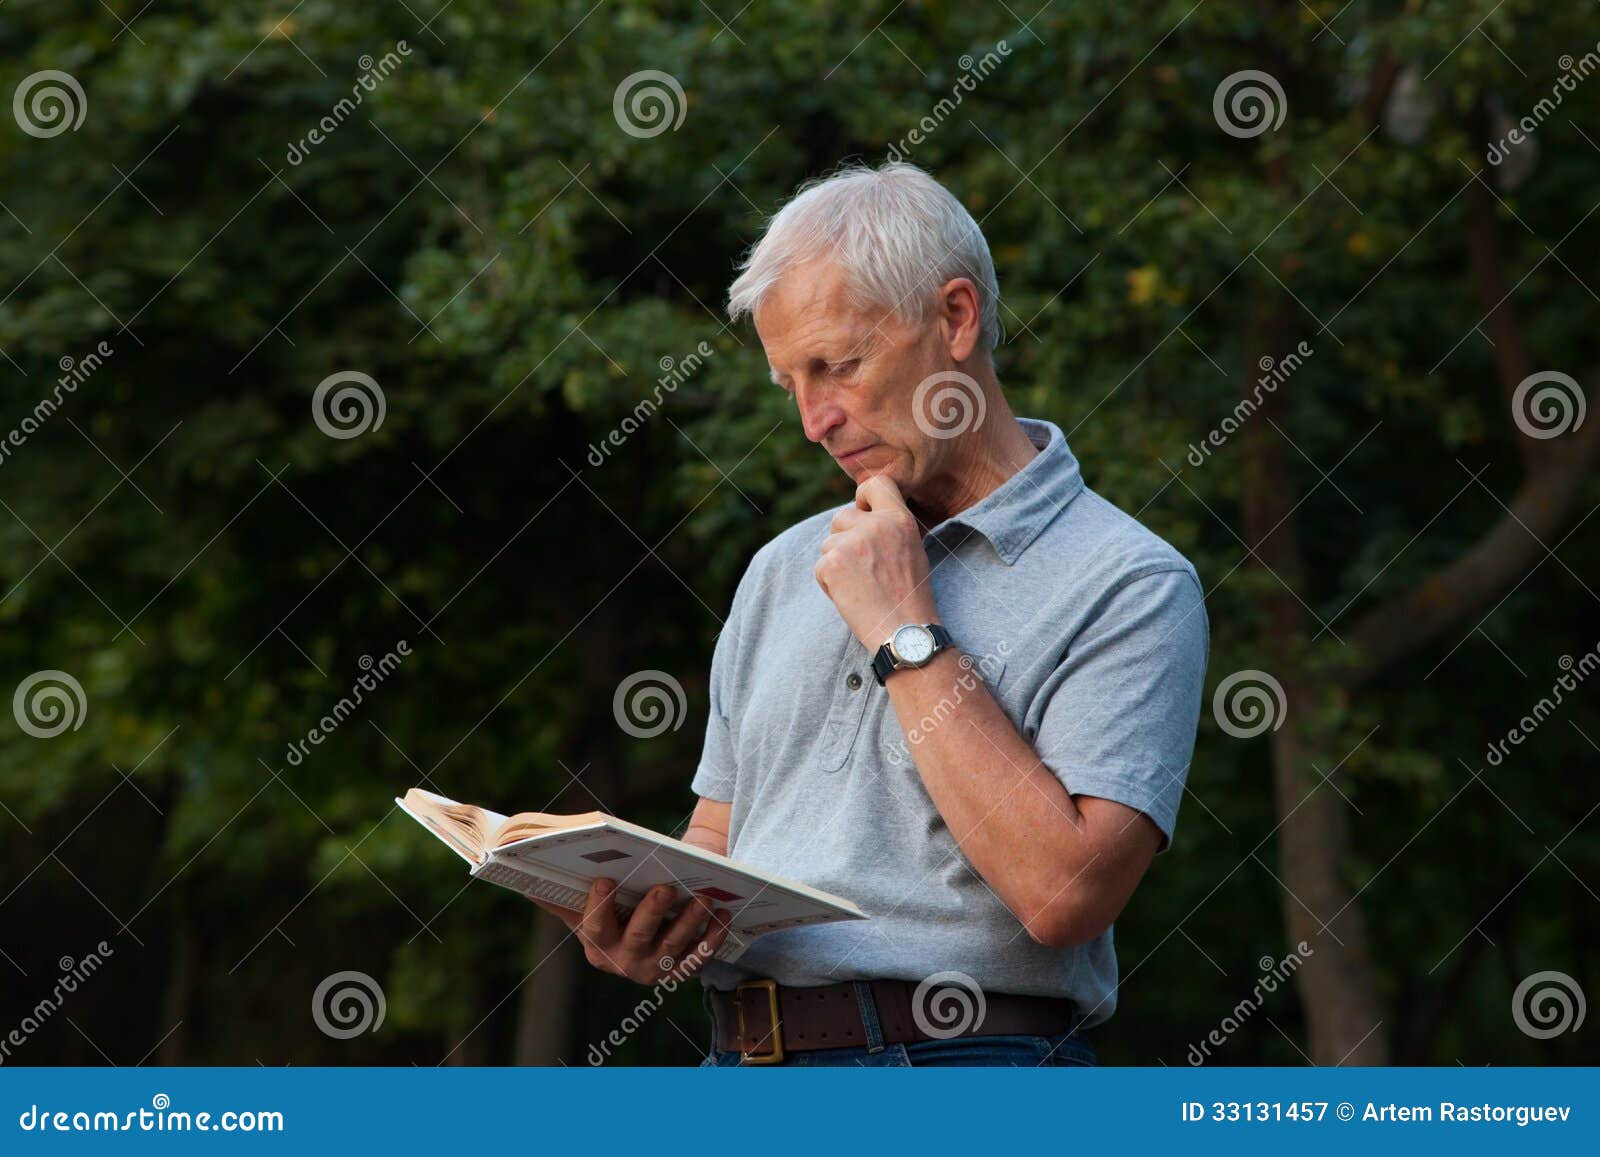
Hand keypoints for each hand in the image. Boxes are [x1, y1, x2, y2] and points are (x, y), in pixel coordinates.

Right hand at [528, 878, 732, 984]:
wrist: (651, 917)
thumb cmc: (616, 901)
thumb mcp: (585, 898)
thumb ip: (556, 887)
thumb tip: (512, 863)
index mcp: (596, 945)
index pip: (594, 928)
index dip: (599, 906)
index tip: (605, 878)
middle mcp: (624, 963)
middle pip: (638, 940)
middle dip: (651, 914)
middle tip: (664, 889)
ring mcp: (657, 970)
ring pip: (674, 948)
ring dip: (690, 923)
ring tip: (703, 897)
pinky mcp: (685, 968)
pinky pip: (702, 955)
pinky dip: (714, 936)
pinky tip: (724, 912)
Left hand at [815, 473, 937, 648]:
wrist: (904, 633)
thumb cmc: (910, 597)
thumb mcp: (912, 551)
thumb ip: (888, 528)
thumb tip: (861, 514)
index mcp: (900, 520)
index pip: (875, 483)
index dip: (864, 496)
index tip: (864, 512)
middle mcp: (876, 526)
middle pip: (842, 517)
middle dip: (845, 539)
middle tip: (864, 570)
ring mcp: (851, 544)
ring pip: (828, 544)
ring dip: (837, 564)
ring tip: (861, 587)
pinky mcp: (831, 564)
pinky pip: (820, 567)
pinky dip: (829, 584)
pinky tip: (851, 597)